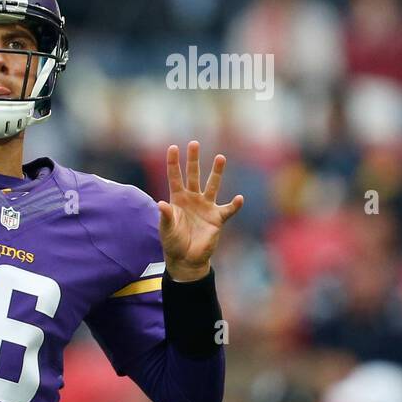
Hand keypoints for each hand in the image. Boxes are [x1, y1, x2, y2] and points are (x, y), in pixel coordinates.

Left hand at [158, 141, 243, 281]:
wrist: (186, 258)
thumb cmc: (173, 242)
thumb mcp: (167, 229)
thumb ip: (166, 216)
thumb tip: (161, 204)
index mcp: (177, 200)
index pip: (175, 177)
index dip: (173, 163)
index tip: (173, 147)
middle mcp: (192, 199)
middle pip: (193, 175)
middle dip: (193, 160)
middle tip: (194, 143)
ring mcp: (206, 207)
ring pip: (212, 186)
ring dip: (216, 173)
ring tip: (220, 157)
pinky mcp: (217, 218)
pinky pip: (228, 209)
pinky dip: (235, 205)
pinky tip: (239, 198)